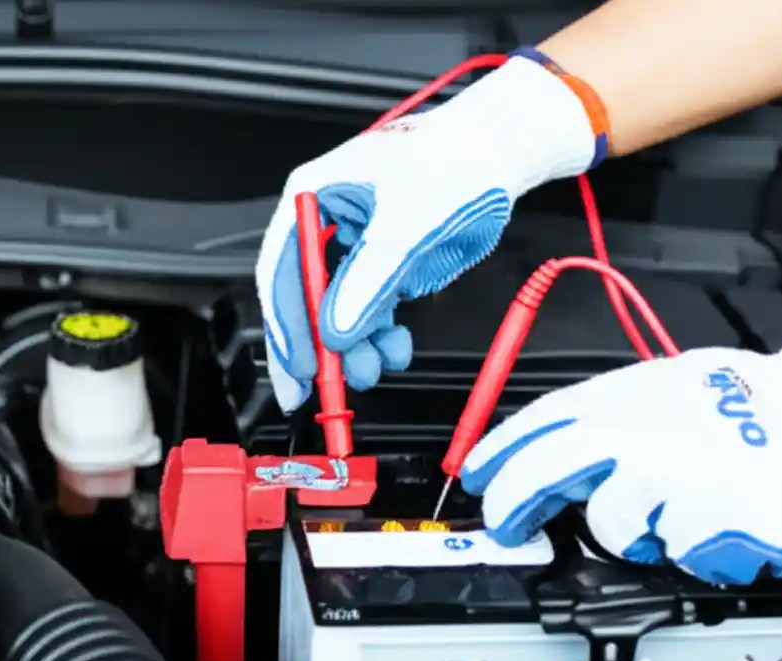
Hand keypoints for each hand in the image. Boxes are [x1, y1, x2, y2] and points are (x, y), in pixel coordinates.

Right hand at [255, 52, 605, 411]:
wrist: (501, 151)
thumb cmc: (454, 159)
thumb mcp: (408, 225)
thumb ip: (368, 282)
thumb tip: (336, 332)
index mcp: (312, 196)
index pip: (280, 270)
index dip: (285, 324)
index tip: (298, 368)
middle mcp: (325, 222)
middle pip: (303, 297)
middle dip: (318, 344)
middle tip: (322, 388)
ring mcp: (354, 245)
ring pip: (339, 310)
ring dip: (354, 346)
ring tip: (373, 369)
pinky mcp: (382, 263)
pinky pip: (370, 310)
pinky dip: (380, 335)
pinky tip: (394, 347)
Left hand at [460, 302, 781, 583]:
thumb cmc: (752, 400)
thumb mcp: (666, 386)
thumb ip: (612, 415)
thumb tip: (557, 450)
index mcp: (626, 393)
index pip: (539, 421)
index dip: (496, 452)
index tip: (473, 473)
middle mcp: (636, 431)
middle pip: (545, 472)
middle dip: (514, 503)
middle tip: (506, 523)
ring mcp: (666, 477)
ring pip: (611, 524)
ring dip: (633, 528)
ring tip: (677, 506)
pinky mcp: (701, 521)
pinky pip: (673, 552)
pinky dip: (691, 544)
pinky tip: (717, 516)